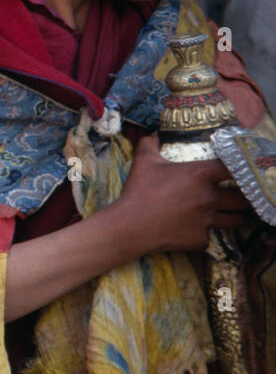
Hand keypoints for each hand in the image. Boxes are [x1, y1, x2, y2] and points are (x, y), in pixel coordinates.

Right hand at [111, 134, 250, 255]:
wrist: (130, 225)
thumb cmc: (139, 191)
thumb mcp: (144, 162)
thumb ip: (150, 144)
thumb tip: (153, 134)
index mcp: (200, 175)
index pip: (234, 168)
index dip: (239, 167)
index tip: (235, 169)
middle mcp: (210, 197)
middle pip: (242, 198)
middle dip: (243, 196)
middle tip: (235, 195)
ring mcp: (207, 221)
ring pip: (235, 219)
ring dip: (232, 215)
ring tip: (226, 213)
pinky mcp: (200, 239)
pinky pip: (209, 236)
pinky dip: (203, 233)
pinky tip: (192, 229)